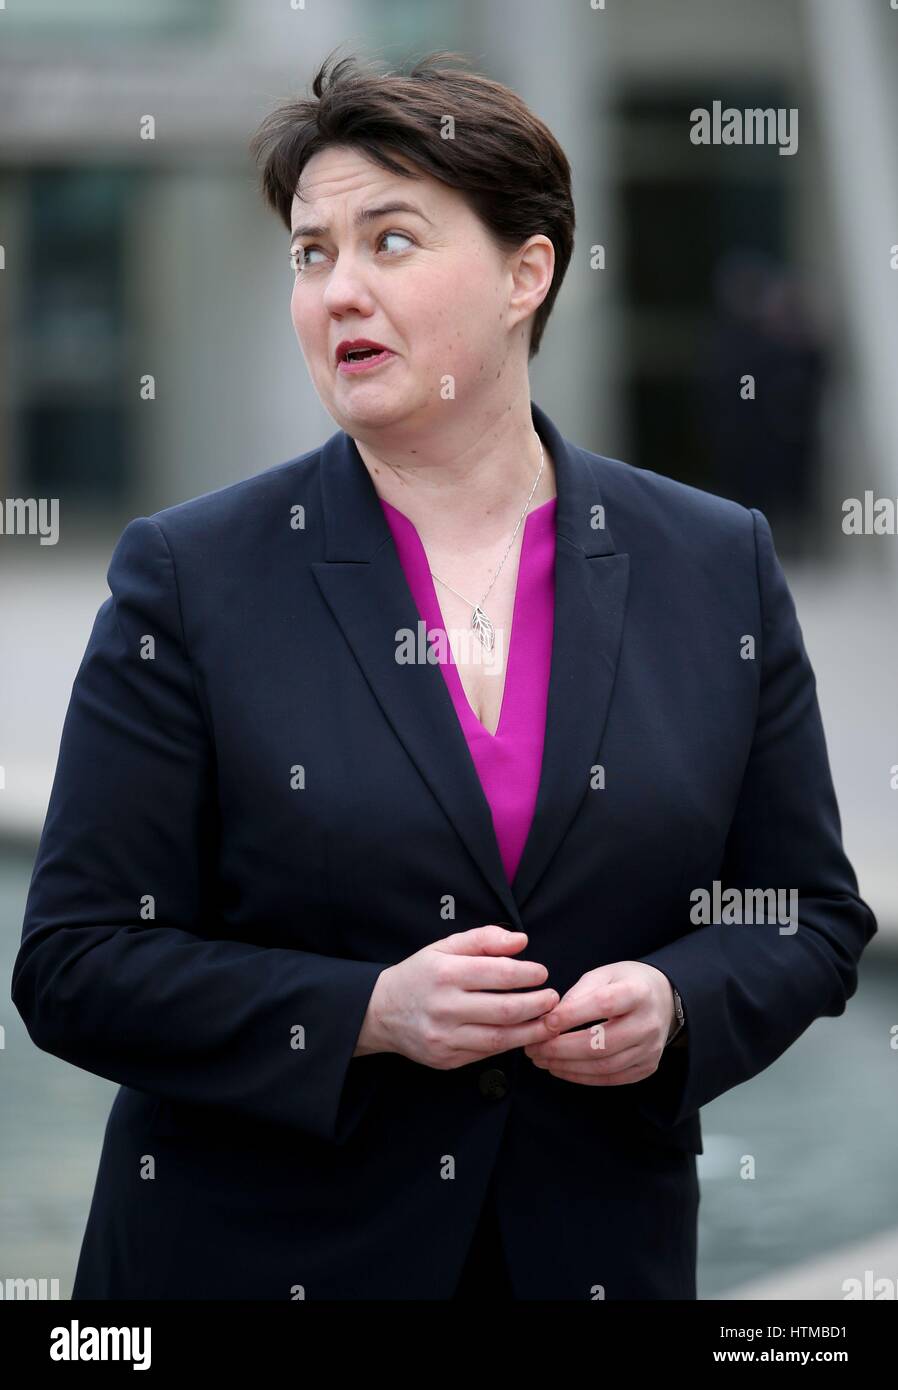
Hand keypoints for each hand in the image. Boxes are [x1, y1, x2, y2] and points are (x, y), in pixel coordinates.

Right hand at [355, 925, 559, 1067]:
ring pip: (501, 1038)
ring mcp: (444, 1037)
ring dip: (533, 1031)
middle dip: (538, 1004)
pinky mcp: (446, 1059)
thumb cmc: (419, 975)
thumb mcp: (443, 947)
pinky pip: (487, 1053)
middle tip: (553, 999)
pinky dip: (510, 1044)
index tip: (542, 973)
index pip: (499, 973)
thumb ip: (483, 939)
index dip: (528, 973)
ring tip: (549, 1021)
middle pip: (505, 1009)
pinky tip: (523, 1034)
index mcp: (445, 973)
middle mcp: (444, 1007)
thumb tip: (521, 941)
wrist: (380, 1012)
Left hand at [523, 961, 675, 1085]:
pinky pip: (611, 1079)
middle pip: (602, 1043)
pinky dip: (581, 1077)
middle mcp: (649, 1023)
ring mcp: (650, 1049)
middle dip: (561, 1049)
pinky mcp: (647, 1067)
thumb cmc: (625, 983)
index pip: (604, 1005)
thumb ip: (579, 994)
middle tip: (534, 1048)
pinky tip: (560, 1068)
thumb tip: (551, 1019)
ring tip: (541, 1059)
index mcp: (638, 992)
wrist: (662, 1000)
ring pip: (604, 1066)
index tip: (545, 1022)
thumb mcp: (603, 974)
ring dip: (567, 1066)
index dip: (572, 1016)